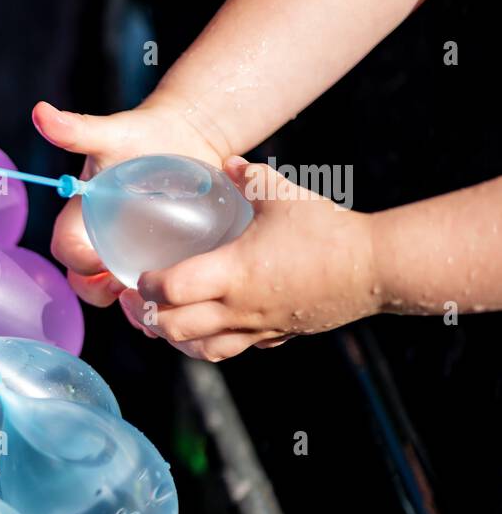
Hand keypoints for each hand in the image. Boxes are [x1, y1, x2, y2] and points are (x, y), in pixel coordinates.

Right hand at [34, 97, 229, 306]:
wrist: (187, 135)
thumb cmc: (143, 133)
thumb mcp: (111, 132)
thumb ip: (76, 130)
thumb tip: (40, 112)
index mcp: (81, 216)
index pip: (66, 249)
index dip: (77, 261)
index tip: (98, 263)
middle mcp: (100, 240)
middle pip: (85, 282)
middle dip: (99, 293)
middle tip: (127, 290)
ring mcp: (129, 253)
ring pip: (118, 294)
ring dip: (131, 308)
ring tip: (153, 307)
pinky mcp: (158, 260)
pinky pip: (149, 293)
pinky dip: (157, 306)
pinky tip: (176, 306)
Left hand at [117, 158, 379, 361]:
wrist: (376, 269)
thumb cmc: (328, 230)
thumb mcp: (284, 195)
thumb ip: (249, 177)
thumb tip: (227, 163)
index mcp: (232, 272)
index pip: (169, 290)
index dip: (145, 285)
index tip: (138, 273)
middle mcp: (238, 308)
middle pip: (173, 329)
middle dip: (148, 317)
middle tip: (138, 300)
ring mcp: (256, 328)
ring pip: (199, 350)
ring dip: (175, 338)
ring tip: (163, 320)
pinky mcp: (274, 336)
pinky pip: (231, 350)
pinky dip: (209, 343)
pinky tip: (206, 327)